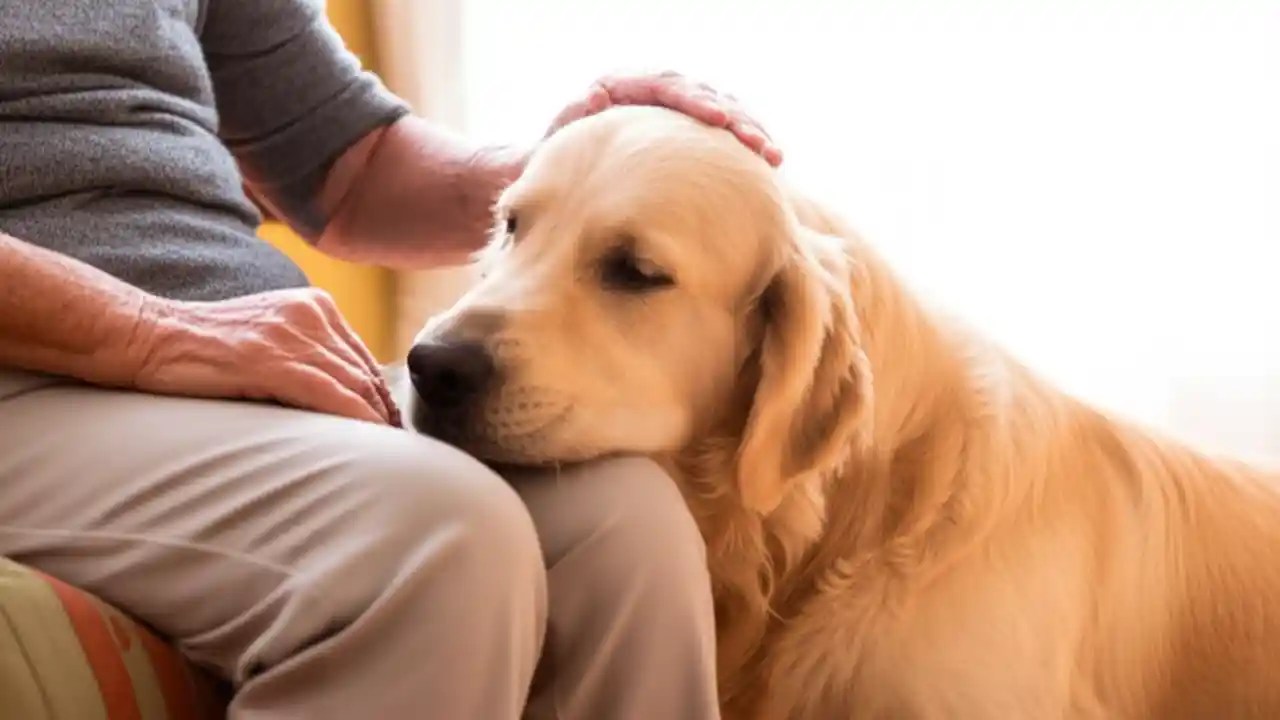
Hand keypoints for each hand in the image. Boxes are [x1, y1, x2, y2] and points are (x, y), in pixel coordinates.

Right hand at [127, 289, 399, 425]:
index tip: (392, 424)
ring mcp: (291, 336)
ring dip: (376, 421)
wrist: (149, 336)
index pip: (361, 355)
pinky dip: (356, 419)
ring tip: (389, 451)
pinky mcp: (272, 361)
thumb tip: (342, 390)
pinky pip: (330, 394)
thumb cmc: (203, 346)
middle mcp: (310, 314)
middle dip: (383, 411)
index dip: (380, 394)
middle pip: (364, 370)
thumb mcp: (268, 336)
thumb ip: (305, 351)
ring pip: (353, 383)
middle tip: (399, 446)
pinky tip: (370, 439)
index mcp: (314, 305)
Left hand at [545, 71, 782, 165]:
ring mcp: (675, 106)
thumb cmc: (558, 155)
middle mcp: (655, 88)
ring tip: (774, 156)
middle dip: (736, 119)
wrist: (565, 167)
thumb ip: (573, 116)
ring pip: (722, 109)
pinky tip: (771, 160)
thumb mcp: (558, 138)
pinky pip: (725, 128)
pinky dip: (747, 140)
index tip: (718, 118)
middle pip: (704, 95)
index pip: (668, 87)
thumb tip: (595, 94)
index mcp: (625, 84)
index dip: (696, 101)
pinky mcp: (689, 126)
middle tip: (760, 144)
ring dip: (750, 130)